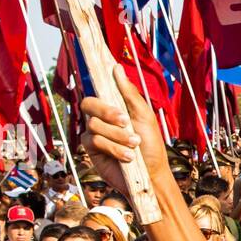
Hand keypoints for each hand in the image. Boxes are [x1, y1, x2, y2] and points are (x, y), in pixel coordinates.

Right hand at [79, 65, 166, 198]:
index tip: (98, 63)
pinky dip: (113, 147)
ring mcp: (95, 133)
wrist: (150, 176)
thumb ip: (129, 93)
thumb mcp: (145, 117)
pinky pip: (94, 141)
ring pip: (94, 124)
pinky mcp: (92, 150)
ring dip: (117, 135)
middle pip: (89, 103)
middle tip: (125, 121)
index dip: (97, 78)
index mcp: (115, 107)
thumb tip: (116, 68)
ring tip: (134, 145)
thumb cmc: (151, 146)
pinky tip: (127, 156)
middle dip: (108, 112)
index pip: (99, 89)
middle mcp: (102, 118)